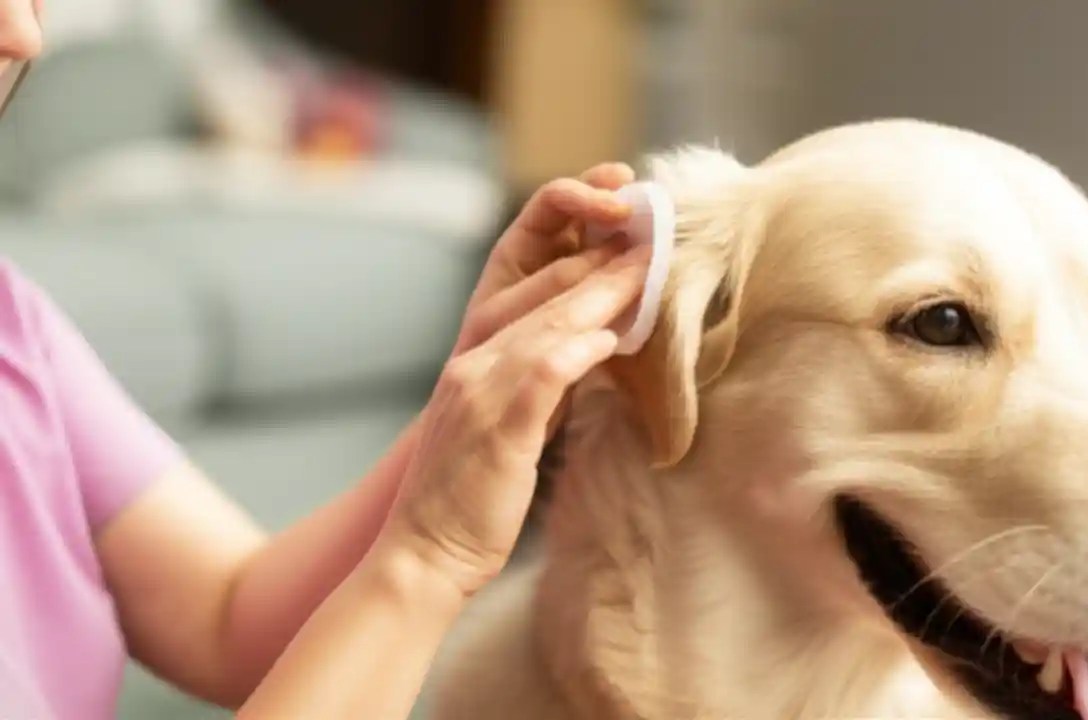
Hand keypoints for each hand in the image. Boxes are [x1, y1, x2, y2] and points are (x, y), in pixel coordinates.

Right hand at [378, 167, 648, 596]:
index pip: (531, 298)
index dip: (579, 265)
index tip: (625, 242)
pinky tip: (607, 335)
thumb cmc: (472, 494)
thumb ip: (541, 384)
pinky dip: (573, 352)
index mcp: (474, 361)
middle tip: (645, 233)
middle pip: (541, 301)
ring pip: (544, 327)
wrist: (423, 553)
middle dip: (596, 264)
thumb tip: (591, 347)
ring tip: (642, 267)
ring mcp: (480, 395)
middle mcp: (472, 365)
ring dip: (597, 294)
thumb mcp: (507, 425)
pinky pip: (538, 380)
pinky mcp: (496, 432)